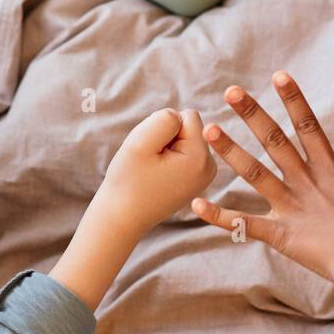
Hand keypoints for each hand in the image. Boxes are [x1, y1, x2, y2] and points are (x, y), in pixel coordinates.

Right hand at [95, 107, 215, 237]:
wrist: (122, 218)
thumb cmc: (128, 180)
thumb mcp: (141, 142)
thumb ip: (165, 118)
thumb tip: (182, 116)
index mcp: (201, 158)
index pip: (187, 116)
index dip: (163, 128)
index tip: (153, 153)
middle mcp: (211, 166)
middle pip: (189, 126)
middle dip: (167, 137)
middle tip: (151, 163)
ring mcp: (206, 174)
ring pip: (184, 137)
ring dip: (165, 146)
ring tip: (153, 169)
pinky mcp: (197, 177)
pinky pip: (182, 150)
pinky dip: (167, 157)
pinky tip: (158, 175)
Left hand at [191, 72, 333, 291]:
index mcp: (331, 169)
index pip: (308, 126)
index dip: (293, 100)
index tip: (277, 75)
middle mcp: (307, 184)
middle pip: (276, 143)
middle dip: (253, 116)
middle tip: (231, 92)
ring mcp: (292, 209)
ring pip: (256, 176)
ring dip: (232, 154)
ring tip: (210, 131)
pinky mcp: (283, 235)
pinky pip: (246, 225)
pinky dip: (221, 216)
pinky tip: (196, 204)